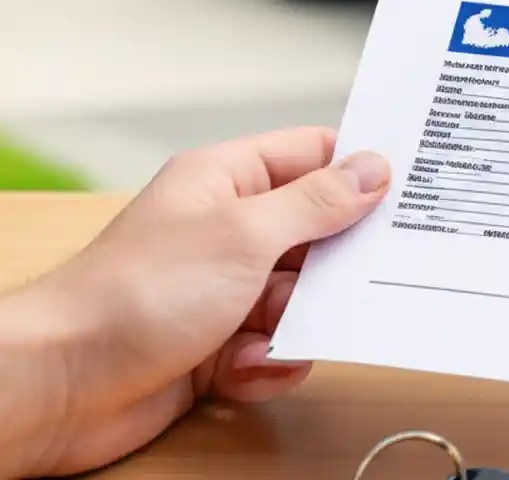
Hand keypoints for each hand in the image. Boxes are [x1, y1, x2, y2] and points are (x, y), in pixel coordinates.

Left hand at [0, 127, 389, 476]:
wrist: (66, 384)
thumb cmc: (135, 294)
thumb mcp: (245, 233)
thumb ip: (317, 202)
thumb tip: (371, 170)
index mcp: (228, 180)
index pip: (313, 156)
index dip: (360, 169)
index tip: (410, 187)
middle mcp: (230, 229)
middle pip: (318, 235)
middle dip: (335, 266)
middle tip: (358, 277)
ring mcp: (226, 287)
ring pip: (304, 298)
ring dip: (296, 322)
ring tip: (265, 330)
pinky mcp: (221, 341)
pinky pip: (280, 346)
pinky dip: (268, 361)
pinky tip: (237, 366)